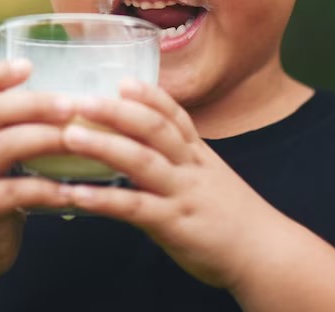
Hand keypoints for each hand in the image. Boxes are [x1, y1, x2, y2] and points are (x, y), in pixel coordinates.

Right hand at [0, 59, 75, 286]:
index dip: (0, 73)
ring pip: (1, 148)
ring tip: (76, 138)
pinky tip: (70, 190)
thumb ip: (16, 130)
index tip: (29, 63)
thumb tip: (75, 100)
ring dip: (43, 139)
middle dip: (34, 104)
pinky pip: (11, 194)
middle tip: (71, 104)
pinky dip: (44, 190)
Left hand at [59, 80, 277, 289]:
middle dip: (117, 111)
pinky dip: (105, 199)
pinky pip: (136, 208)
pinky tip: (76, 195)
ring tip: (69, 135)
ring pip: (143, 161)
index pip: (174, 114)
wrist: (266, 254)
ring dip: (104, 145)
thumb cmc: (230, 217)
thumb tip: (139, 148)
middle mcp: (191, 166)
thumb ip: (178, 161)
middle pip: (155, 128)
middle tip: (81, 100)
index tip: (121, 79)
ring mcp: (184, 193)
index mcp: (199, 153)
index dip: (148, 95)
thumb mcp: (208, 177)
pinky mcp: (175, 224)